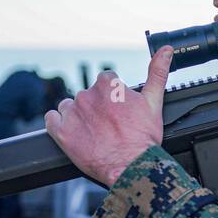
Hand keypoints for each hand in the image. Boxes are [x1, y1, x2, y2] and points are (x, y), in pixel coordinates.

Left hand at [45, 46, 172, 186]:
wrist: (131, 167)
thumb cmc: (143, 138)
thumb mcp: (153, 102)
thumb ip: (157, 72)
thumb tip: (165, 50)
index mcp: (108, 84)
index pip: (105, 82)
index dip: (113, 98)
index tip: (118, 111)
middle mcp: (87, 94)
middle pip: (88, 96)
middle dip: (96, 108)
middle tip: (109, 126)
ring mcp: (72, 113)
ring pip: (69, 107)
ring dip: (78, 116)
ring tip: (93, 132)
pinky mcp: (61, 131)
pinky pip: (51, 120)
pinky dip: (59, 124)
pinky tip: (74, 133)